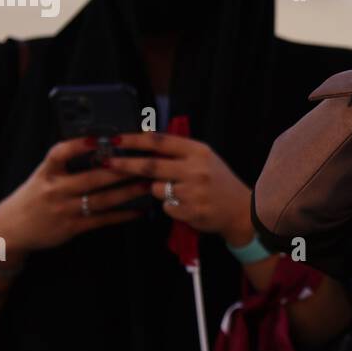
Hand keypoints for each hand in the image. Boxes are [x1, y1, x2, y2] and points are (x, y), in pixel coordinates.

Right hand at [0, 137, 149, 259]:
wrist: (10, 230)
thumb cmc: (32, 198)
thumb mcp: (41, 177)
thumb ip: (64, 166)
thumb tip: (97, 148)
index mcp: (46, 173)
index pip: (59, 154)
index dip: (78, 145)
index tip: (98, 138)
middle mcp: (54, 190)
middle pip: (90, 178)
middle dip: (119, 170)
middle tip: (142, 163)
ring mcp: (63, 210)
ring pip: (100, 200)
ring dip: (127, 192)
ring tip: (147, 184)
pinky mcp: (71, 228)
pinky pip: (101, 220)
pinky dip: (121, 215)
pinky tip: (138, 210)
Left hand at [103, 133, 252, 243]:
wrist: (242, 210)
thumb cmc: (219, 182)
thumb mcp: (205, 159)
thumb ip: (179, 152)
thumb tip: (145, 144)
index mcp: (198, 151)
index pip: (159, 141)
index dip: (134, 140)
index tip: (116, 139)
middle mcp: (196, 169)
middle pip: (150, 166)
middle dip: (126, 164)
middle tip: (108, 162)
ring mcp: (193, 191)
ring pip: (157, 189)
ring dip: (158, 190)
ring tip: (176, 192)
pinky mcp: (191, 211)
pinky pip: (166, 207)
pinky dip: (171, 207)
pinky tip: (186, 206)